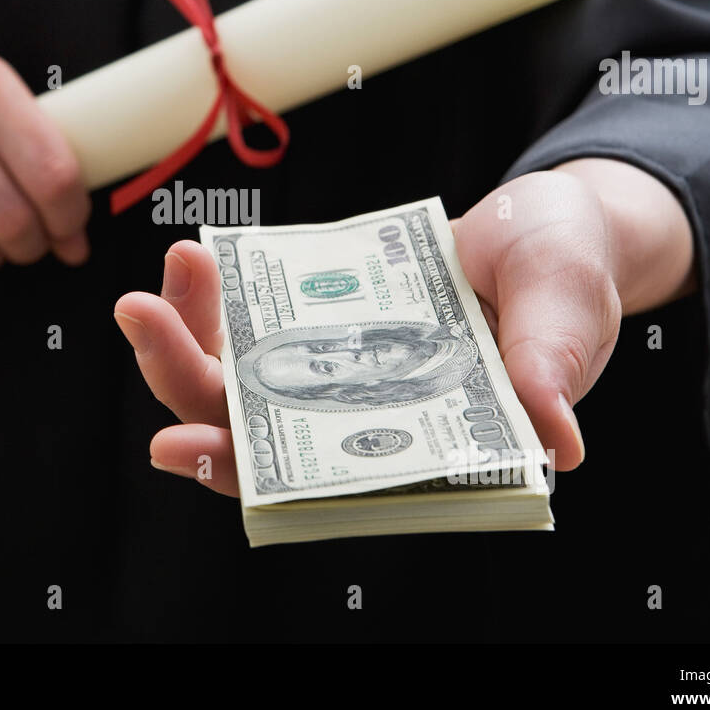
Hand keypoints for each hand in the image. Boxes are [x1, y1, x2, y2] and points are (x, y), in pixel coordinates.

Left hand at [114, 159, 694, 493]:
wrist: (550, 224)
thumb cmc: (568, 272)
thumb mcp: (568, 307)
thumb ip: (554, 365)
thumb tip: (555, 442)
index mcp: (420, 446)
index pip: (319, 486)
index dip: (248, 479)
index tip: (181, 447)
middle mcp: (364, 420)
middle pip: (252, 430)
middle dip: (186, 382)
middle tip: (140, 315)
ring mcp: (334, 370)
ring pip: (237, 376)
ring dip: (187, 331)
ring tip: (176, 265)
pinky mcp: (320, 321)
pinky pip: (252, 322)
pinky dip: (219, 296)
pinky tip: (199, 259)